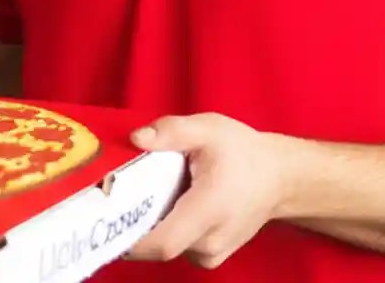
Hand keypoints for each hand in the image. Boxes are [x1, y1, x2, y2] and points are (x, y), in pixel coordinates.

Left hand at [127, 113, 292, 269]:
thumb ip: (172, 131)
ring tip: (148, 195)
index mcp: (209, 209)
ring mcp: (211, 254)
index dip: (129, 238)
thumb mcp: (209, 128)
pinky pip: (176, 248)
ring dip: (150, 225)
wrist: (279, 178)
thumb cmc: (244, 153)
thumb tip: (137, 138)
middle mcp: (210, 241)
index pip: (161, 243)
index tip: (105, 218)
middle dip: (132, 224)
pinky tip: (167, 205)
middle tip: (117, 197)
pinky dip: (164, 229)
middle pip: (155, 246)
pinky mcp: (208, 257)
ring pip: (164, 247)